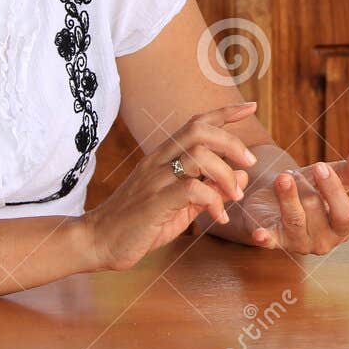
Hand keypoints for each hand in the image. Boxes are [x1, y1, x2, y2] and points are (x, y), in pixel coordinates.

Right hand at [81, 103, 258, 270]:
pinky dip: (213, 200)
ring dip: (226, 174)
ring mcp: (154, 180)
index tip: (250, 106)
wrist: (98, 242)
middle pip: (199, 132)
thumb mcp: (182, 206)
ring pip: (198, 156)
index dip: (225, 112)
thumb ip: (210, 190)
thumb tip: (242, 177)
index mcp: (164, 157)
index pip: (196, 123)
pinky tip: (219, 217)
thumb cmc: (140, 223)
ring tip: (235, 197)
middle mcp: (158, 161)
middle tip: (250, 162)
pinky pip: (191, 189)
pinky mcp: (153, 203)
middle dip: (231, 142)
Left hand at [238, 148, 348, 254]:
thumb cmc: (311, 188)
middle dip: (307, 190)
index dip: (334, 191)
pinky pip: (271, 241)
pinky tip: (259, 233)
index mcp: (342, 228)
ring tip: (282, 178)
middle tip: (295, 172)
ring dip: (287, 197)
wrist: (278, 195)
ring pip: (295, 221)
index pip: (345, 215)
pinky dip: (266, 238)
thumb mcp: (331, 177)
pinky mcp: (275, 241)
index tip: (320, 167)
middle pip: (317, 215)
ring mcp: (299, 243)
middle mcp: (324, 241)